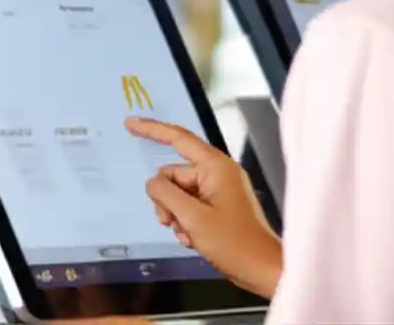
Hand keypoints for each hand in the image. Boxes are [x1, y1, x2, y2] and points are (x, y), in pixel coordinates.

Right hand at [125, 118, 282, 298]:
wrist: (263, 269)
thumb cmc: (235, 243)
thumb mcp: (192, 217)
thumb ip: (165, 194)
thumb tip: (152, 183)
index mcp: (215, 166)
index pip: (178, 138)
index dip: (151, 129)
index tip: (130, 124)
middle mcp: (218, 173)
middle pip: (174, 174)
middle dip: (166, 199)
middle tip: (171, 222)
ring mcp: (219, 190)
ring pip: (179, 193)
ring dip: (176, 215)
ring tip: (188, 234)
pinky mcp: (219, 206)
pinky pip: (190, 206)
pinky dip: (186, 221)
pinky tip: (194, 238)